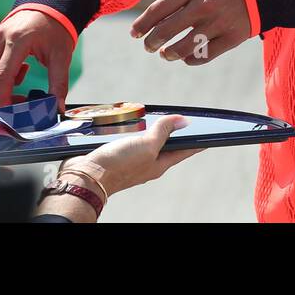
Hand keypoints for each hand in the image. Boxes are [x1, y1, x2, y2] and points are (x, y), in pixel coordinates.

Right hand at [0, 10, 73, 109]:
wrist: (49, 5)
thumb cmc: (56, 30)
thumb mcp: (61, 56)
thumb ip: (59, 82)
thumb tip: (57, 108)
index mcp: (17, 40)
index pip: (2, 77)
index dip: (3, 99)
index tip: (10, 115)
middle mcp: (0, 38)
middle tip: (9, 111)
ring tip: (19, 91)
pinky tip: (18, 73)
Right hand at [76, 114, 200, 195]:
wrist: (86, 176)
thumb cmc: (118, 165)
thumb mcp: (147, 145)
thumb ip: (163, 132)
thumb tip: (182, 121)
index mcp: (159, 164)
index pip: (183, 151)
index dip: (196, 142)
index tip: (208, 136)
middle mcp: (146, 163)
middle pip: (164, 145)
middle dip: (170, 132)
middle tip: (178, 120)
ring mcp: (131, 160)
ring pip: (144, 142)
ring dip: (148, 130)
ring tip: (153, 118)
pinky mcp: (116, 155)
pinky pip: (127, 141)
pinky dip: (130, 131)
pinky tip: (127, 124)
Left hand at [129, 0, 252, 65]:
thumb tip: (153, 18)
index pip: (158, 10)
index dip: (142, 24)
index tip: (134, 34)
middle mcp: (202, 6)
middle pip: (166, 30)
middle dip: (152, 42)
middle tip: (149, 47)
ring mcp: (217, 23)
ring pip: (183, 47)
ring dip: (170, 54)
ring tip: (166, 54)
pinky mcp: (231, 38)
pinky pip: (204, 56)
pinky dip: (191, 60)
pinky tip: (187, 58)